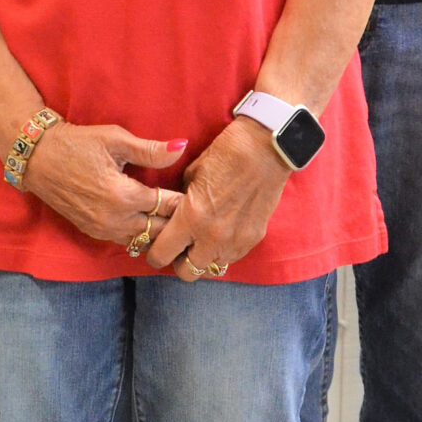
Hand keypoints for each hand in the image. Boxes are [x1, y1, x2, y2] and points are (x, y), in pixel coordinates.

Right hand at [22, 125, 186, 246]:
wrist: (37, 158)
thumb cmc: (77, 144)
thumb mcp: (114, 139)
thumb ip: (150, 149)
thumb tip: (181, 146)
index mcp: (122, 195)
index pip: (167, 207)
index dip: (186, 202)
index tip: (201, 197)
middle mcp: (114, 219)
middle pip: (159, 231)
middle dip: (178, 223)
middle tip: (196, 214)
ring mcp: (102, 229)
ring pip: (143, 242)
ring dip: (160, 233)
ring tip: (178, 224)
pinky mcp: (93, 232)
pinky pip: (126, 240)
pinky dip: (141, 235)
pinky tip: (152, 225)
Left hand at [146, 116, 288, 281]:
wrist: (266, 147)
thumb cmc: (225, 154)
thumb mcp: (191, 174)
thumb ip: (180, 202)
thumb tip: (173, 215)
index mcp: (191, 217)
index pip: (162, 255)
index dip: (155, 254)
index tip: (155, 247)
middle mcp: (213, 236)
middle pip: (187, 273)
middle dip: (178, 262)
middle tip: (178, 247)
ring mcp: (236, 240)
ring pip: (211, 269)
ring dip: (202, 259)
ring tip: (201, 242)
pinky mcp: (254, 238)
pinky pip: (231, 258)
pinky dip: (222, 252)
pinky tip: (220, 235)